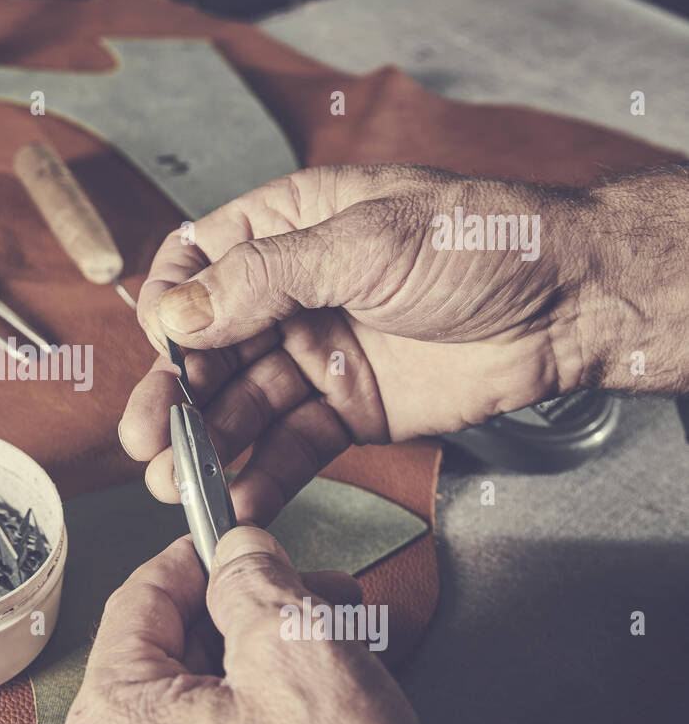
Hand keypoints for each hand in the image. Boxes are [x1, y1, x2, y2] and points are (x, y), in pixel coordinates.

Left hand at [62, 526, 443, 723]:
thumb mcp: (299, 650)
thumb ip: (253, 580)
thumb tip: (238, 549)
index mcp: (115, 720)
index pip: (139, 600)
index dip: (198, 556)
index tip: (234, 538)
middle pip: (176, 648)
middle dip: (251, 609)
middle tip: (308, 588)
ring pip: (207, 692)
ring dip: (271, 654)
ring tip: (336, 636)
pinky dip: (270, 706)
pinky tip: (323, 692)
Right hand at [121, 163, 688, 521]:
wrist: (574, 304)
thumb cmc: (484, 240)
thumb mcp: (364, 241)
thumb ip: (264, 278)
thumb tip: (177, 311)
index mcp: (287, 228)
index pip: (197, 263)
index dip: (170, 307)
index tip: (163, 348)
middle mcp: (292, 292)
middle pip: (210, 347)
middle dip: (174, 395)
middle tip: (148, 439)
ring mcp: (318, 353)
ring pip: (243, 403)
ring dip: (207, 443)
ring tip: (176, 482)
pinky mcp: (349, 409)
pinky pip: (292, 444)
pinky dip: (263, 473)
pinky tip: (235, 496)